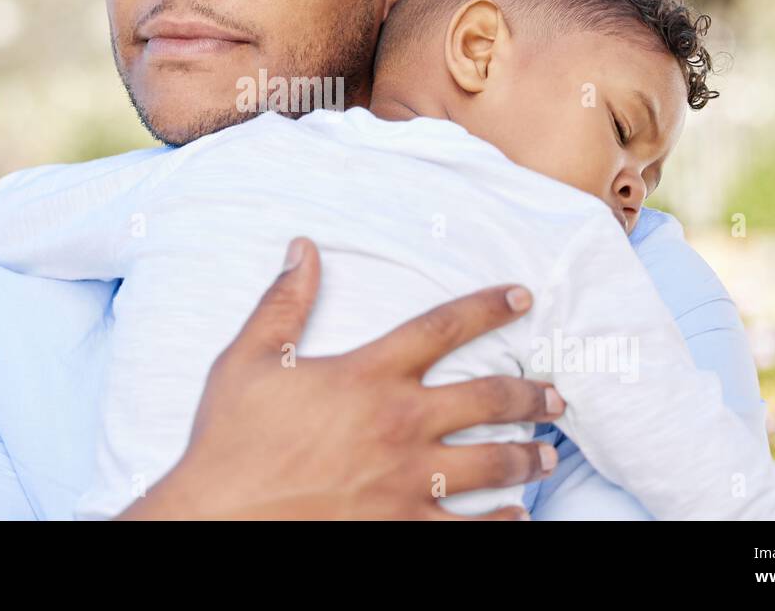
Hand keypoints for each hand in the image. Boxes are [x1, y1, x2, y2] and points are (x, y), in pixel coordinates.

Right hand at [118, 237, 563, 518]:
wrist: (218, 518)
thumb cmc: (229, 441)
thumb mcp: (246, 361)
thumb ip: (283, 303)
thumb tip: (301, 248)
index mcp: (368, 375)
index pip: (442, 327)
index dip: (488, 307)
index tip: (523, 298)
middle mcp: (400, 422)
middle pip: (489, 397)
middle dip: (532, 393)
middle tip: (557, 394)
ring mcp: (406, 480)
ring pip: (494, 462)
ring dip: (529, 456)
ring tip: (550, 454)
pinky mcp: (402, 527)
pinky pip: (469, 526)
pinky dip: (502, 521)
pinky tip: (516, 514)